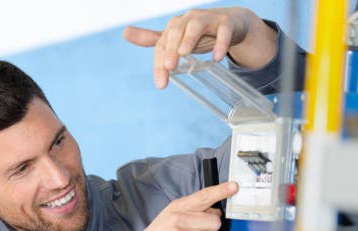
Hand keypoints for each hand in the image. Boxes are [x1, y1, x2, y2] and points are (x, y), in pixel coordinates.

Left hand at [123, 7, 275, 87]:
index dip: (159, 63)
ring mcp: (208, 19)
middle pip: (176, 33)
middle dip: (170, 49)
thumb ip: (153, 39)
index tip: (161, 84)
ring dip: (189, 39)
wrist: (232, 24)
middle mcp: (188, 19)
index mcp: (175, 26)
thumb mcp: (176, 38)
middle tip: (169, 67)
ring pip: (196, 25)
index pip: (162, 45)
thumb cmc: (199, 33)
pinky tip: (217, 57)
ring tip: (184, 54)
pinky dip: (220, 42)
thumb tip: (125, 32)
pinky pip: (224, 30)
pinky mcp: (226, 22)